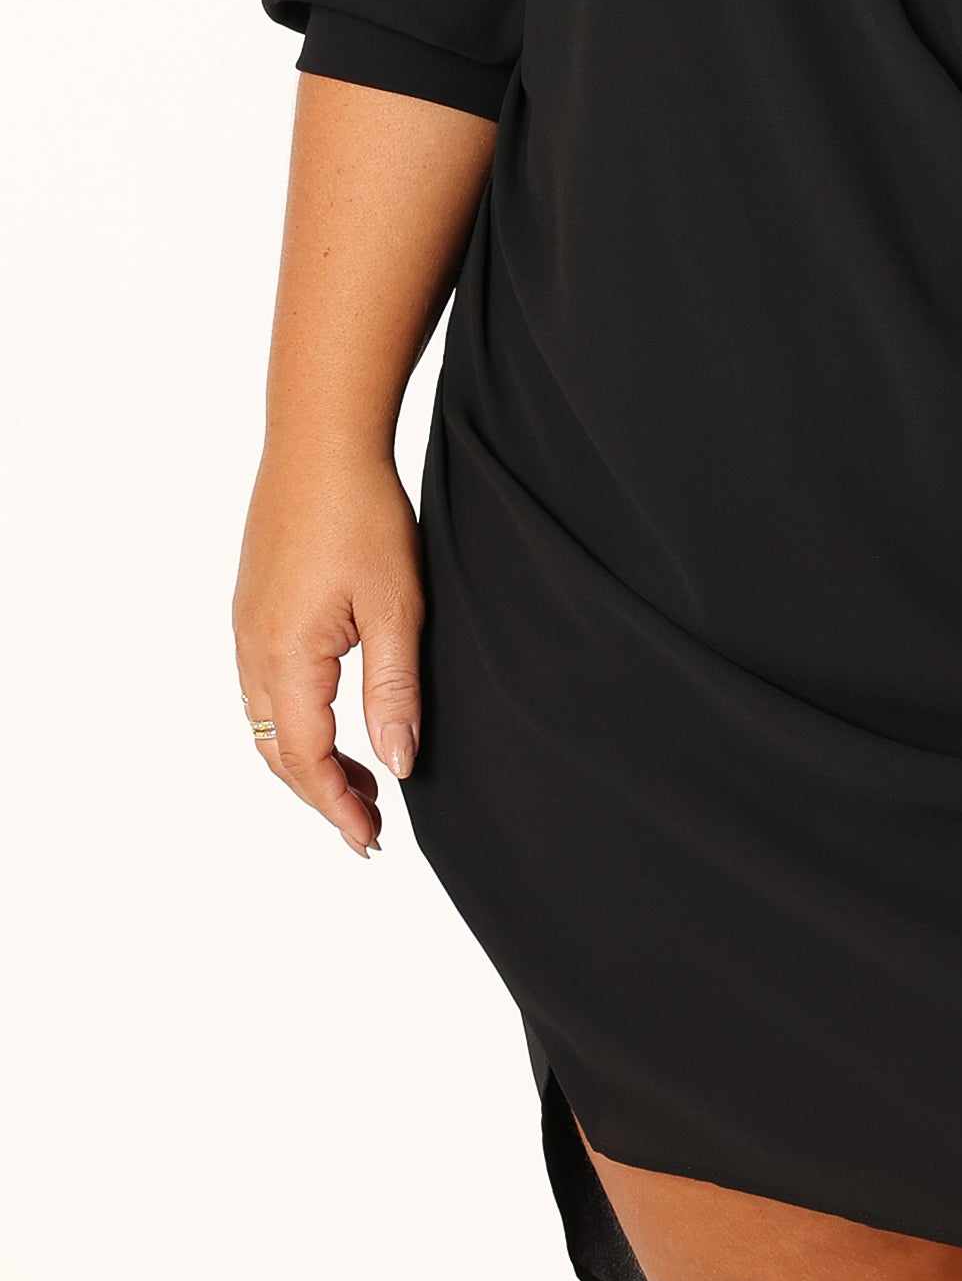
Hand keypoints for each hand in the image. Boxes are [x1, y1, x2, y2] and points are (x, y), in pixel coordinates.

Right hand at [232, 444, 424, 857]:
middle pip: (277, 751)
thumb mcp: (396, 607)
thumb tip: (395, 764)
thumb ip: (394, 690)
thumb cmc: (363, 514)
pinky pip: (261, 688)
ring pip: (266, 722)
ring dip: (306, 760)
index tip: (369, 839)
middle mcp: (252, 649)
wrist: (320, 441)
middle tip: (367, 825)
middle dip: (320, 795)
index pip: (306, 759)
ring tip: (357, 782)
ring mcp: (246, 626)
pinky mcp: (252, 606)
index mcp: (286, 656)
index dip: (337, 806)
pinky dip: (293, 721)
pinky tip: (329, 720)